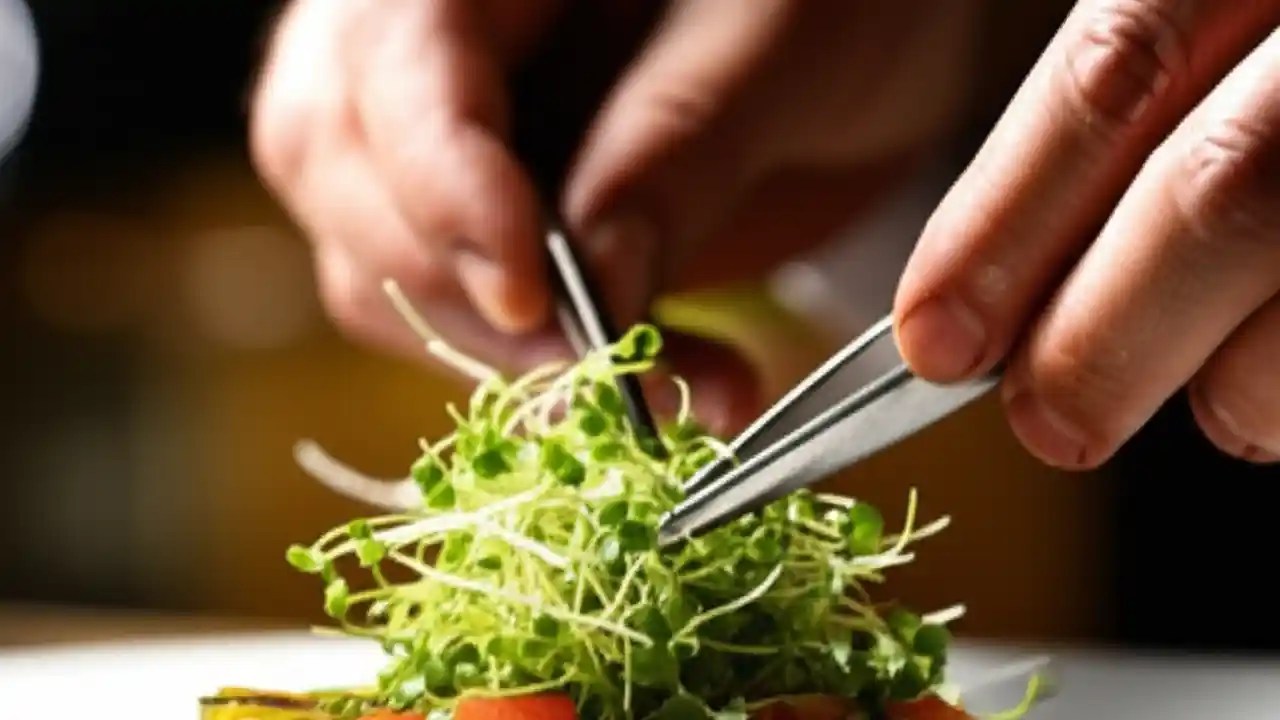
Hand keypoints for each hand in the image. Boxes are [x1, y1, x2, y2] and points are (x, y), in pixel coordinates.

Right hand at [248, 0, 978, 434]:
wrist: (843, 43)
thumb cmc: (827, 1)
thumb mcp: (778, 46)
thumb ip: (674, 149)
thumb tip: (589, 294)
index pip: (398, 64)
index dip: (446, 186)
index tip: (533, 300)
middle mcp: (412, 39)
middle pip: (345, 174)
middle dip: (475, 298)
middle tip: (613, 378)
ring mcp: (424, 137)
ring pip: (376, 269)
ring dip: (514, 362)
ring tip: (672, 396)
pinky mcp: (467, 223)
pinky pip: (448, 316)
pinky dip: (542, 376)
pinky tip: (661, 385)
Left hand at [893, 0, 1279, 466]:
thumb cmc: (1279, 38)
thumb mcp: (1230, 14)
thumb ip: (1146, 97)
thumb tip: (1001, 279)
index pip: (1113, 71)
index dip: (1004, 220)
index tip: (934, 336)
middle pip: (1226, 188)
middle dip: (1106, 335)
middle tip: (1049, 420)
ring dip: (1248, 385)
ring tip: (1220, 412)